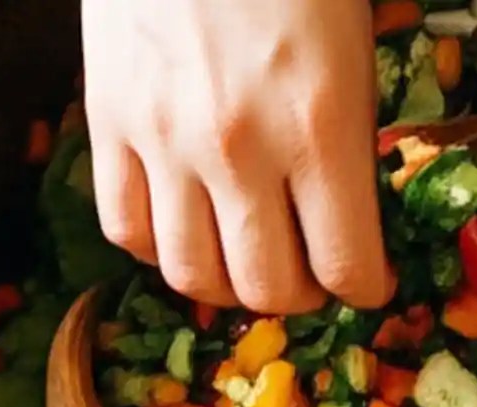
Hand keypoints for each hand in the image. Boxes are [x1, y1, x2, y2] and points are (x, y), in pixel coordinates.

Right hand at [82, 0, 394, 313]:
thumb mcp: (354, 40)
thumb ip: (353, 134)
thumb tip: (355, 208)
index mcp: (320, 124)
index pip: (346, 265)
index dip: (365, 289)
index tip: (369, 282)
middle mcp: (238, 150)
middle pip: (266, 287)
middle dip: (301, 295)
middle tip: (311, 273)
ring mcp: (162, 141)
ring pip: (190, 275)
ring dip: (228, 285)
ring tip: (247, 260)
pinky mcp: (107, 124)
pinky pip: (125, 228)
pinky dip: (160, 247)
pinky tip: (187, 224)